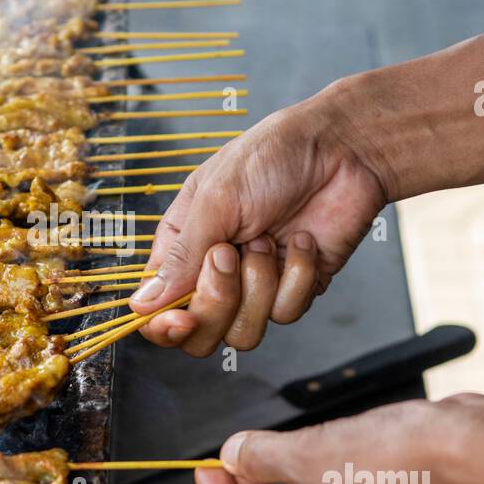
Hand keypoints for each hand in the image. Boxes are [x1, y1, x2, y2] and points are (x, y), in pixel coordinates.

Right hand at [128, 83, 386, 354]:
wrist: (342, 150)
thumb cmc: (271, 158)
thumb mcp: (215, 200)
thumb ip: (180, 258)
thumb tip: (141, 305)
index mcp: (182, 246)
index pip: (156, 308)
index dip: (163, 326)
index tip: (181, 320)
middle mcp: (215, 272)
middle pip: (200, 333)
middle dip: (218, 301)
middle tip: (231, 254)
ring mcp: (256, 285)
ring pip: (244, 333)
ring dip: (259, 285)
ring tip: (269, 238)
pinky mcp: (295, 289)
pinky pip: (286, 314)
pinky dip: (297, 275)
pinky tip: (303, 239)